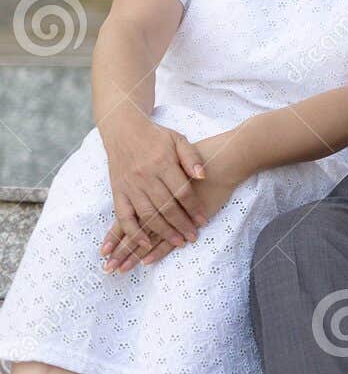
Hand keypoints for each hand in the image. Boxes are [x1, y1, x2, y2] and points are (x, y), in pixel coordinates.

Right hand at [99, 116, 208, 260]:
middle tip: (192, 237)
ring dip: (162, 231)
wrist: (124, 130)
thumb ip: (192, 158)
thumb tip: (203, 176)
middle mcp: (146, 176)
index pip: (182, 191)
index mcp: (163, 163)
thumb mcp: (179, 140)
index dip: (193, 208)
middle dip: (181, 225)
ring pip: (147, 214)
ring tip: (177, 242)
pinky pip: (124, 216)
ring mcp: (130, 185)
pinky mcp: (117, 192)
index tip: (203, 221)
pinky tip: (144, 243)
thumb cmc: (157, 136)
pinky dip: (133, 231)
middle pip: (166, 206)